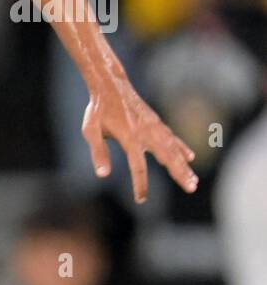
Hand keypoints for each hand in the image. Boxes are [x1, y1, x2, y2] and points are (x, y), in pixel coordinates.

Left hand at [82, 68, 196, 202]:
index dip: (140, 184)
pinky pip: (172, 137)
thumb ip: (98, 153)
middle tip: (191, 189)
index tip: (141, 200)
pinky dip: (181, 148)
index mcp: (129, 138)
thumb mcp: (91, 131)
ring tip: (194, 180)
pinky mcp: (156, 121)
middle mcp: (145, 133)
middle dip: (179, 174)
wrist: (111, 84)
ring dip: (184, 164)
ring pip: (173, 149)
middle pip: (166, 157)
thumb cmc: (98, 109)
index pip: (137, 166)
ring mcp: (154, 126)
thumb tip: (103, 175)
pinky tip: (190, 157)